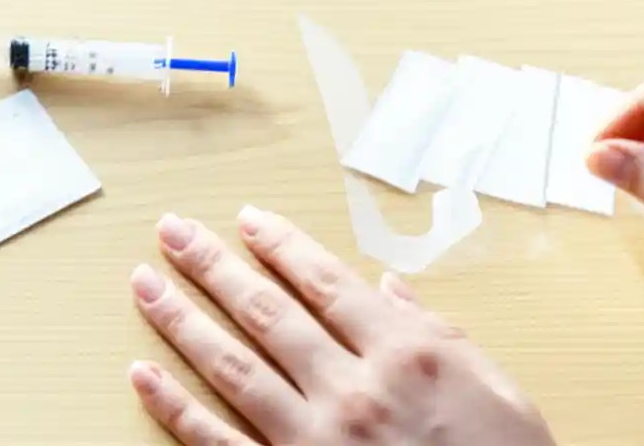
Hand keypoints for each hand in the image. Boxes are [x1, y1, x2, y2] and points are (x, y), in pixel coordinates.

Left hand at [126, 207, 555, 444]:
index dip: (280, 245)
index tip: (246, 220)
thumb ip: (440, 334)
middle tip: (173, 231)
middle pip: (267, 311)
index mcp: (405, 354)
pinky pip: (219, 443)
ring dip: (181, 320)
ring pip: (232, 366)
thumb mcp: (499, 390)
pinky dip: (175, 409)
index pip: (325, 282)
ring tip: (144, 283)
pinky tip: (143, 376)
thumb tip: (389, 287)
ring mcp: (315, 440)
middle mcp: (352, 389)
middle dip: (214, 265)